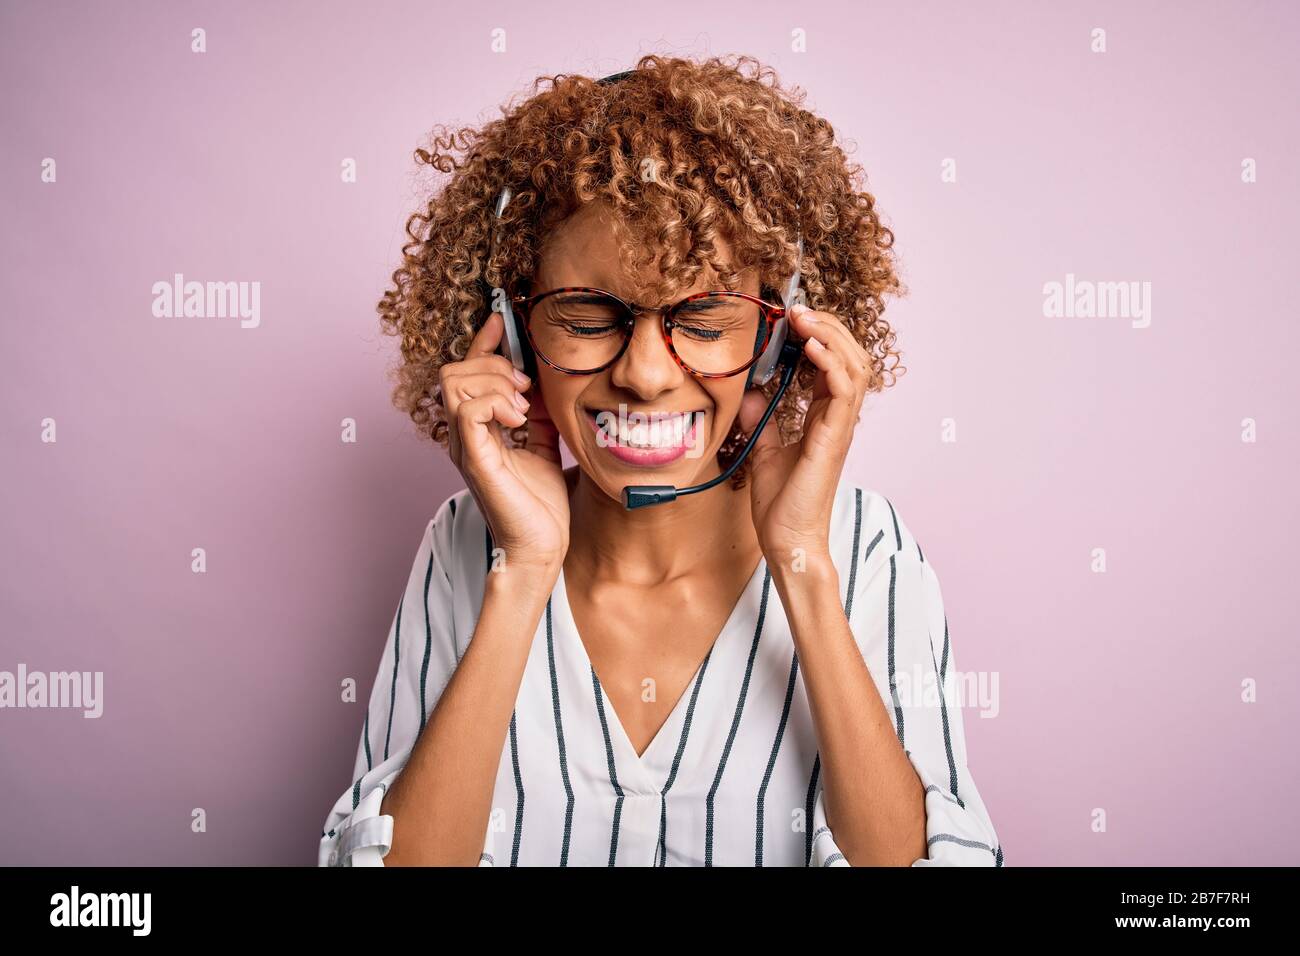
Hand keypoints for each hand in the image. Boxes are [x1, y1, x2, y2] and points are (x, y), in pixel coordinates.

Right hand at [441, 311, 568, 570]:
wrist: (541, 546)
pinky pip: (468, 409)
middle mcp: (463, 434)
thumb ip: (536, 412)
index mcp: (478, 428)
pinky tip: (518, 421)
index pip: (467, 370)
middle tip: (525, 387)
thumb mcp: (543, 443)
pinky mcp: (475, 458)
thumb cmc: (540, 504)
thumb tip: (541, 379)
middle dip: (493, 363)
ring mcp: (465, 445)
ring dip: (494, 382)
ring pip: (455, 381)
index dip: (484, 340)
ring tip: (522, 407)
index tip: (503, 319)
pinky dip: (495, 404)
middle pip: (454, 368)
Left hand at [739, 305, 875, 561]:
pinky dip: (830, 362)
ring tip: (804, 319)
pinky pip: (843, 390)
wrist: (785, 539)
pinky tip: (810, 346)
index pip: (833, 362)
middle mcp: (838, 418)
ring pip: (855, 366)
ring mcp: (840, 427)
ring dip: (830, 336)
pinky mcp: (835, 438)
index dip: (818, 335)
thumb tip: (751, 392)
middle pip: (851, 356)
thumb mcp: (763, 450)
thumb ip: (762, 419)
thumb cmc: (780, 503)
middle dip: (828, 326)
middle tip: (798, 309)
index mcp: (824, 417)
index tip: (791, 318)